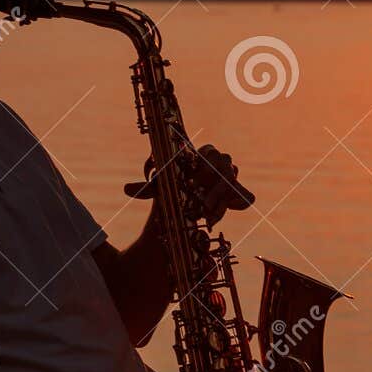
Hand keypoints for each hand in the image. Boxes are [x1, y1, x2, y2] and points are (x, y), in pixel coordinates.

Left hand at [122, 144, 253, 227]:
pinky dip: (237, 205)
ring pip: (234, 185)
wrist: (192, 196)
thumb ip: (147, 188)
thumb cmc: (176, 184)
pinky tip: (218, 217)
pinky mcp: (239, 194)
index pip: (213, 154)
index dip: (205, 168)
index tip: (194, 182)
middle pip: (227, 169)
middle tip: (203, 205)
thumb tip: (125, 189)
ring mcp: (233, 178)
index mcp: (205, 154)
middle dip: (215, 188)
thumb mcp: (162, 187)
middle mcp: (222, 163)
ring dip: (222, 201)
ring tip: (207, 217)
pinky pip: (246, 198)